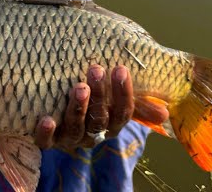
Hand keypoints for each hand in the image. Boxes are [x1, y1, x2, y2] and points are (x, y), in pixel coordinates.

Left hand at [34, 64, 163, 150]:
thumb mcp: (110, 101)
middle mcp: (92, 135)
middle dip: (100, 95)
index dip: (123, 93)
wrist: (50, 113)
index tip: (120, 68)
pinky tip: (47, 120)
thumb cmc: (88, 102)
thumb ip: (134, 103)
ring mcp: (69, 139)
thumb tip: (165, 112)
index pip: (122, 112)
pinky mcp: (46, 141)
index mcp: (110, 125)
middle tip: (96, 70)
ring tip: (78, 87)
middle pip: (99, 118)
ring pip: (76, 128)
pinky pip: (46, 141)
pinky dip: (46, 133)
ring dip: (78, 108)